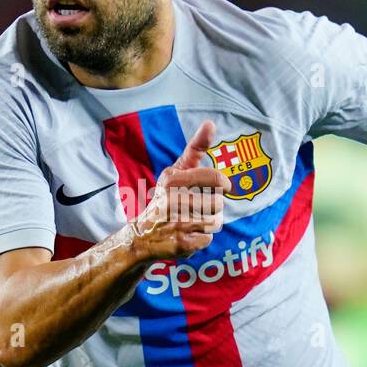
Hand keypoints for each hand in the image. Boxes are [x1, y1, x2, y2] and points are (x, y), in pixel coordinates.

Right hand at [131, 120, 229, 260]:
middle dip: (213, 206)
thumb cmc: (167, 197)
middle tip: (197, 207)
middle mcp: (171, 199)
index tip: (224, 186)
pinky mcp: (181, 243)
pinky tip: (186, 234)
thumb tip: (211, 123)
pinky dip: (201, 239)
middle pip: (218, 203)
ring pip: (216, 222)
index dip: (222, 183)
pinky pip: (209, 239)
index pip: (213, 178)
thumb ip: (195, 148)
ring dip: (209, 223)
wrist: (142, 235)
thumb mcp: (177, 170)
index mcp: (172, 179)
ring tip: (191, 220)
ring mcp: (176, 223)